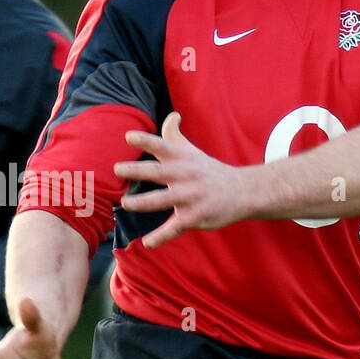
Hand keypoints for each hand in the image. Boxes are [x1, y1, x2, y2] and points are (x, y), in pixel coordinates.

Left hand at [113, 111, 247, 247]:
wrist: (242, 191)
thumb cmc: (210, 171)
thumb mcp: (193, 151)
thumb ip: (175, 135)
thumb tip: (172, 115)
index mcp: (182, 159)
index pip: (162, 146)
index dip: (145, 140)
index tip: (128, 136)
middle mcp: (185, 175)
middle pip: (159, 171)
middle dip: (138, 170)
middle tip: (117, 169)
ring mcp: (190, 197)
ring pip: (163, 200)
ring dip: (143, 202)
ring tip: (125, 203)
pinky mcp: (194, 217)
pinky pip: (175, 228)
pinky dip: (161, 237)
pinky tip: (147, 243)